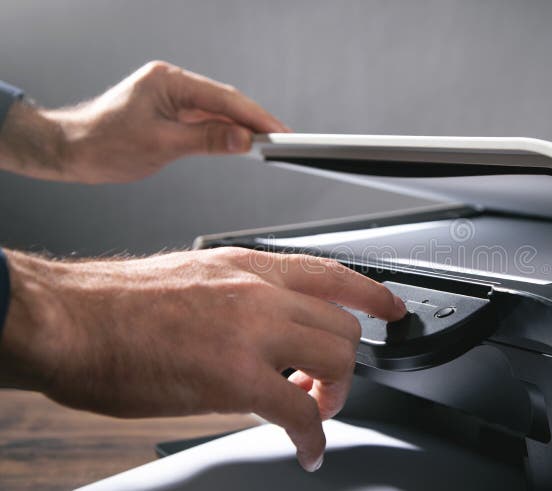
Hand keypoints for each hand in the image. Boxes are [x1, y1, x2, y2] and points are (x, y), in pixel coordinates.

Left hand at [0, 61, 288, 182]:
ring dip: (241, 127)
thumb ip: (205, 140)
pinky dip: (223, 132)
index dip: (255, 116)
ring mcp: (171, 97)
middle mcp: (171, 83)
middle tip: (283, 140)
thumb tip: (241, 139)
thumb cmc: (102, 144)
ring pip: (217, 111)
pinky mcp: (170, 112)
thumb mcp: (160, 146)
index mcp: (168, 80)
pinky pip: (205, 120)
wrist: (69, 151)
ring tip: (268, 144)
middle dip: (254, 121)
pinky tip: (240, 143)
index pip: (223, 98)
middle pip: (225, 101)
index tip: (278, 132)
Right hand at [0, 248, 405, 471]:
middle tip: (324, 383)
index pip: (332, 272)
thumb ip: (243, 297)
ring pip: (335, 359)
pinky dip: (313, 435)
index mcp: (247, 266)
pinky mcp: (235, 377)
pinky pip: (300, 410)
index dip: (372, 294)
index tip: (392, 309)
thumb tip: (270, 326)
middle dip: (345, 361)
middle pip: (342, 325)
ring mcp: (251, 332)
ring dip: (334, 394)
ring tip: (312, 409)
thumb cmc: (119, 305)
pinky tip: (306, 448)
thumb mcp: (195, 278)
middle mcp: (258, 292)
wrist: (71, 320)